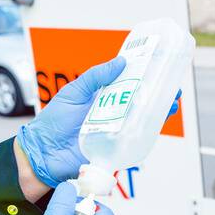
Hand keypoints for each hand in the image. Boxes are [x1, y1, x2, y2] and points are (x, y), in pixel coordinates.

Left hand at [17, 57, 180, 188]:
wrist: (41, 153)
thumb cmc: (52, 123)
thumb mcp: (74, 92)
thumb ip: (95, 77)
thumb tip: (120, 62)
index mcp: (102, 100)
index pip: (128, 87)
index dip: (144, 80)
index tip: (158, 70)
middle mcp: (111, 116)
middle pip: (140, 105)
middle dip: (158, 97)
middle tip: (173, 88)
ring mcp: (114, 133)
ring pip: (141, 123)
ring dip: (158, 114)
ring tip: (171, 104)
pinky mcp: (115, 150)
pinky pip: (133, 143)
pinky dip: (147, 135)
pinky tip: (157, 125)